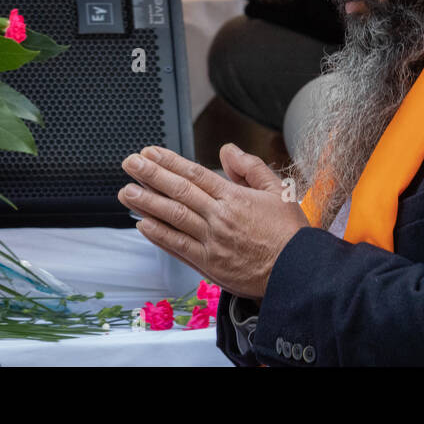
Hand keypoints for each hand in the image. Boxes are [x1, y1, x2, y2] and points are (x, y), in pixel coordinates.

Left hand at [119, 143, 308, 299]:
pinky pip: (177, 246)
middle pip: (178, 191)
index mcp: (235, 197)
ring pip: (173, 217)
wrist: (297, 272)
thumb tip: (228, 151)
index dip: (169, 162)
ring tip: (127, 192)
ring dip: (146, 203)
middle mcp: (219, 217)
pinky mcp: (209, 264)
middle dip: (150, 175)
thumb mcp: (278, 191)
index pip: (194, 174)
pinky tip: (143, 224)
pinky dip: (158, 235)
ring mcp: (211, 242)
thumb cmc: (289, 235)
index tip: (150, 152)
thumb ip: (251, 168)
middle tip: (130, 164)